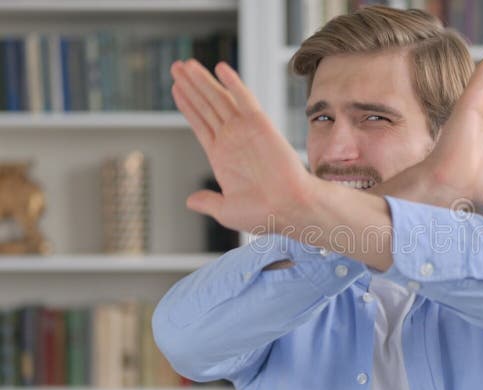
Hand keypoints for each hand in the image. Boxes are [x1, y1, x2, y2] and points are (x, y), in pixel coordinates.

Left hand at [170, 60, 312, 233]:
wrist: (289, 209)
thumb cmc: (263, 214)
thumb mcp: (227, 210)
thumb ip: (208, 202)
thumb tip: (191, 201)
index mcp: (222, 157)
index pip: (201, 124)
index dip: (188, 106)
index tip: (176, 88)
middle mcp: (232, 140)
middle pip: (207, 106)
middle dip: (191, 86)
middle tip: (176, 67)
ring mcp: (245, 131)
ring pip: (220, 98)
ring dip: (203, 81)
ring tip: (185, 65)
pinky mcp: (261, 125)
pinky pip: (244, 99)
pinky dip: (233, 83)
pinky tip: (220, 68)